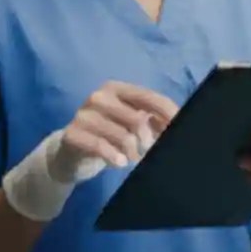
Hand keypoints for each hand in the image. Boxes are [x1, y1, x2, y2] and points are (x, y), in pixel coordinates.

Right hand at [48, 81, 179, 182]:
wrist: (71, 153)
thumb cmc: (108, 134)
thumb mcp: (130, 124)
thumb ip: (152, 120)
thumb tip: (178, 123)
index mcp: (116, 88)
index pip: (148, 97)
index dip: (167, 113)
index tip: (179, 128)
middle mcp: (99, 97)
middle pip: (137, 120)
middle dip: (147, 140)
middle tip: (145, 150)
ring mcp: (83, 114)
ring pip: (122, 136)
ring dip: (132, 152)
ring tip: (131, 157)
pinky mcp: (72, 134)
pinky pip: (102, 147)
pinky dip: (115, 158)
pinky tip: (119, 163)